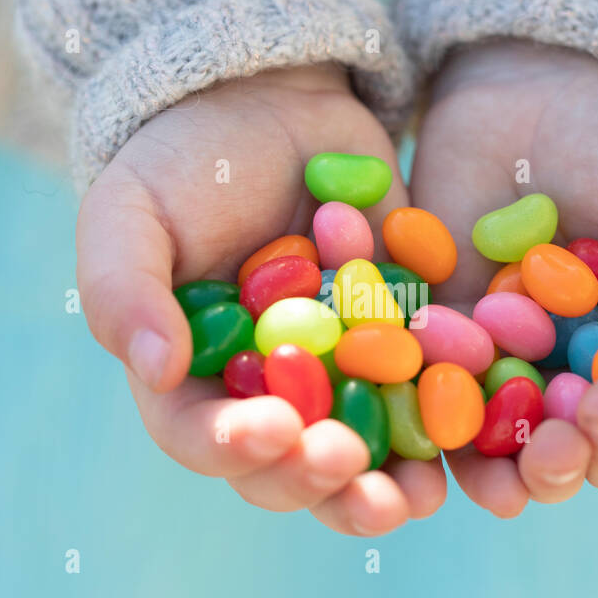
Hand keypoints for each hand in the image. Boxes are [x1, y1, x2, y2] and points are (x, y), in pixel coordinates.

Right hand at [76, 64, 445, 533]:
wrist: (269, 101)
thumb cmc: (181, 161)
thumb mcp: (131, 213)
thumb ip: (124, 289)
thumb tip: (153, 370)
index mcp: (193, 380)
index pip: (203, 436)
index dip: (236, 448)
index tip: (276, 432)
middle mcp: (267, 395)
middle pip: (287, 466)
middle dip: (318, 481)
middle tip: (350, 469)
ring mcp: (338, 378)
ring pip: (361, 457)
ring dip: (385, 488)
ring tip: (415, 496)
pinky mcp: (401, 346)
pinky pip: (425, 398)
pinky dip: (446, 424)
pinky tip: (473, 434)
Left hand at [410, 39, 597, 516]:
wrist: (523, 92)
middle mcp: (597, 383)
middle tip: (596, 413)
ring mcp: (520, 380)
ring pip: (536, 459)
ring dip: (544, 472)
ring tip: (542, 456)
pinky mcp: (448, 365)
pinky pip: (451, 429)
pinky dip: (458, 454)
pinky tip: (463, 462)